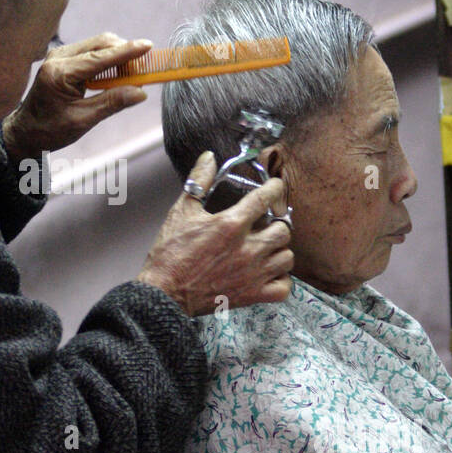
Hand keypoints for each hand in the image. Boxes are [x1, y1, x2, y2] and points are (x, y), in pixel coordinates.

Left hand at [2, 33, 150, 162]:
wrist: (25, 131)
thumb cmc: (50, 130)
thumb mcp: (82, 121)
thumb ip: (112, 103)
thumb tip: (140, 92)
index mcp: (59, 73)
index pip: (99, 58)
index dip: (126, 52)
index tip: (148, 46)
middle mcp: (58, 57)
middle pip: (101, 44)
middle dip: (125, 53)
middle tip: (143, 71)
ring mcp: (59, 55)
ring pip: (98, 45)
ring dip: (118, 56)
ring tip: (131, 77)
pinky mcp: (64, 57)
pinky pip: (92, 51)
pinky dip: (108, 60)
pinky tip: (116, 75)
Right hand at [136, 152, 294, 316]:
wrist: (165, 292)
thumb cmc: (171, 252)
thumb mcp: (182, 211)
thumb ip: (199, 182)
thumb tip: (209, 157)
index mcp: (231, 224)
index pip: (266, 198)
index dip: (274, 188)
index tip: (274, 187)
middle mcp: (248, 249)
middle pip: (284, 230)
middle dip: (276, 224)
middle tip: (264, 225)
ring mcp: (253, 274)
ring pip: (287, 257)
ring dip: (278, 250)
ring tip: (265, 248)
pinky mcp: (253, 295)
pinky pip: (284, 287)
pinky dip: (280, 280)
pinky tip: (267, 273)